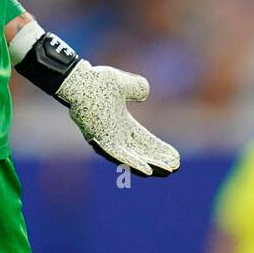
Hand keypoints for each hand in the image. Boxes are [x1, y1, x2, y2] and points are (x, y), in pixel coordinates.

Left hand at [55, 62, 180, 176]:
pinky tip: (148, 170)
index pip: (143, 140)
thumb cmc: (96, 81)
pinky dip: (134, 164)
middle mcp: (114, 134)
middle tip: (175, 168)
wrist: (78, 80)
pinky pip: (119, 157)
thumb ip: (137, 87)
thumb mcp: (125, 83)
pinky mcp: (100, 141)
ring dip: (149, 166)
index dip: (158, 149)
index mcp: (121, 122)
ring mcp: (106, 139)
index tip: (173, 156)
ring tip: (166, 172)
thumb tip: (144, 94)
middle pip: (140, 152)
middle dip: (157, 160)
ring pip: (131, 159)